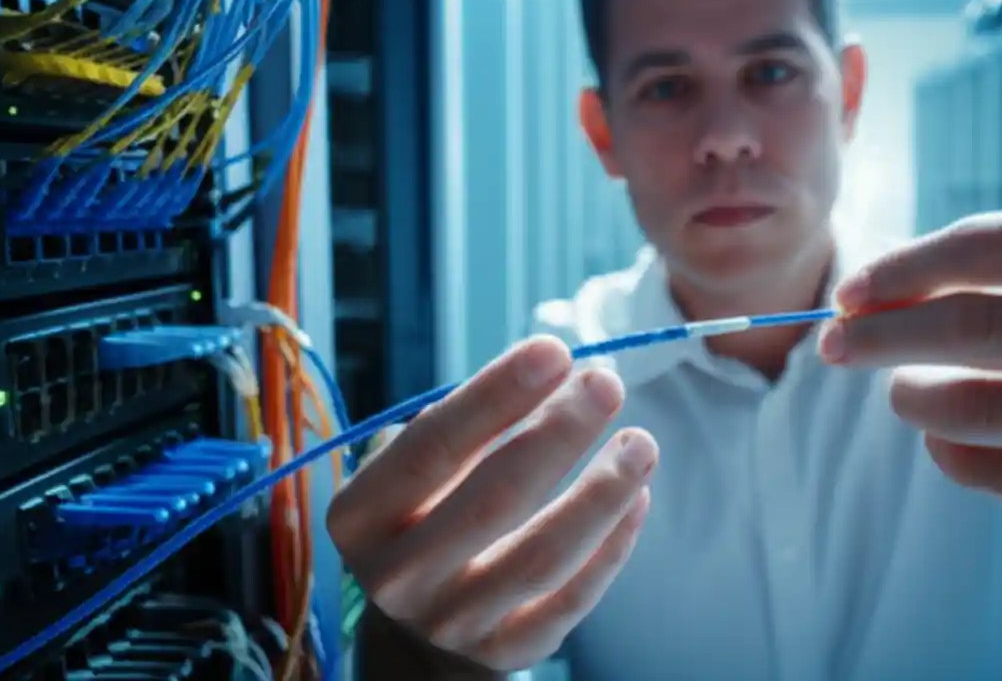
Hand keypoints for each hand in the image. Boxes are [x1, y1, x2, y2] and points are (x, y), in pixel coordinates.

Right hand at [327, 337, 657, 671]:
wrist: (419, 630)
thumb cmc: (426, 518)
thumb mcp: (412, 474)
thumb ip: (466, 428)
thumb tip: (554, 372)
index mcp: (361, 518)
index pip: (432, 448)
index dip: (496, 396)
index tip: (554, 351)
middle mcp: (399, 577)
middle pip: (494, 499)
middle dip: (559, 433)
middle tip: (606, 384)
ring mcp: (454, 622)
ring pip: (544, 555)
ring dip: (602, 492)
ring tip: (640, 442)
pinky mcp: (508, 652)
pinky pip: (573, 597)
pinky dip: (613, 544)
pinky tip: (638, 496)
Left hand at [818, 212, 1001, 547]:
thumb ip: (956, 282)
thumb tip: (854, 302)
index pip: (1001, 243)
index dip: (909, 266)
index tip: (846, 293)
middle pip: (980, 325)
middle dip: (885, 334)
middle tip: (833, 344)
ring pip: (975, 405)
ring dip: (911, 396)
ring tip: (905, 392)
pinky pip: (981, 468)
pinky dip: (943, 449)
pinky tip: (954, 439)